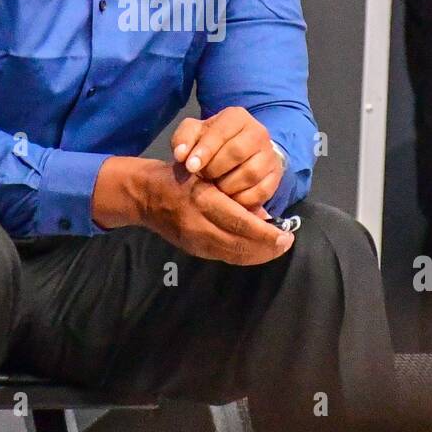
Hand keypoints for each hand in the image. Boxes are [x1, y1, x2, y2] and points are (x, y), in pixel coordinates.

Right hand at [94, 158, 292, 264]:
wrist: (144, 194)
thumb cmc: (179, 176)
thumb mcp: (207, 175)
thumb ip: (235, 194)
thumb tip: (264, 215)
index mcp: (204, 201)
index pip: (242, 223)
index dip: (266, 233)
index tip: (286, 234)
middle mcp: (199, 225)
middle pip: (240, 245)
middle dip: (267, 248)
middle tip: (286, 243)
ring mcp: (194, 241)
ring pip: (233, 255)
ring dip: (258, 255)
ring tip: (276, 249)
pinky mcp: (192, 249)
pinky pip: (223, 257)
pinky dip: (243, 256)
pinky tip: (256, 251)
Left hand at [170, 106, 283, 210]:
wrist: (239, 154)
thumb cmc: (212, 142)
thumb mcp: (194, 135)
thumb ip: (183, 140)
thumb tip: (181, 155)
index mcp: (237, 117)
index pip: (221, 132)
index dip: (205, 150)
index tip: (190, 167)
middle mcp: (258, 132)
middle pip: (237, 152)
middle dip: (215, 169)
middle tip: (203, 177)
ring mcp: (270, 155)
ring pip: (250, 173)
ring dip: (227, 186)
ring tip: (215, 188)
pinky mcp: (276, 176)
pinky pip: (260, 192)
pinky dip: (242, 199)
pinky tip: (229, 198)